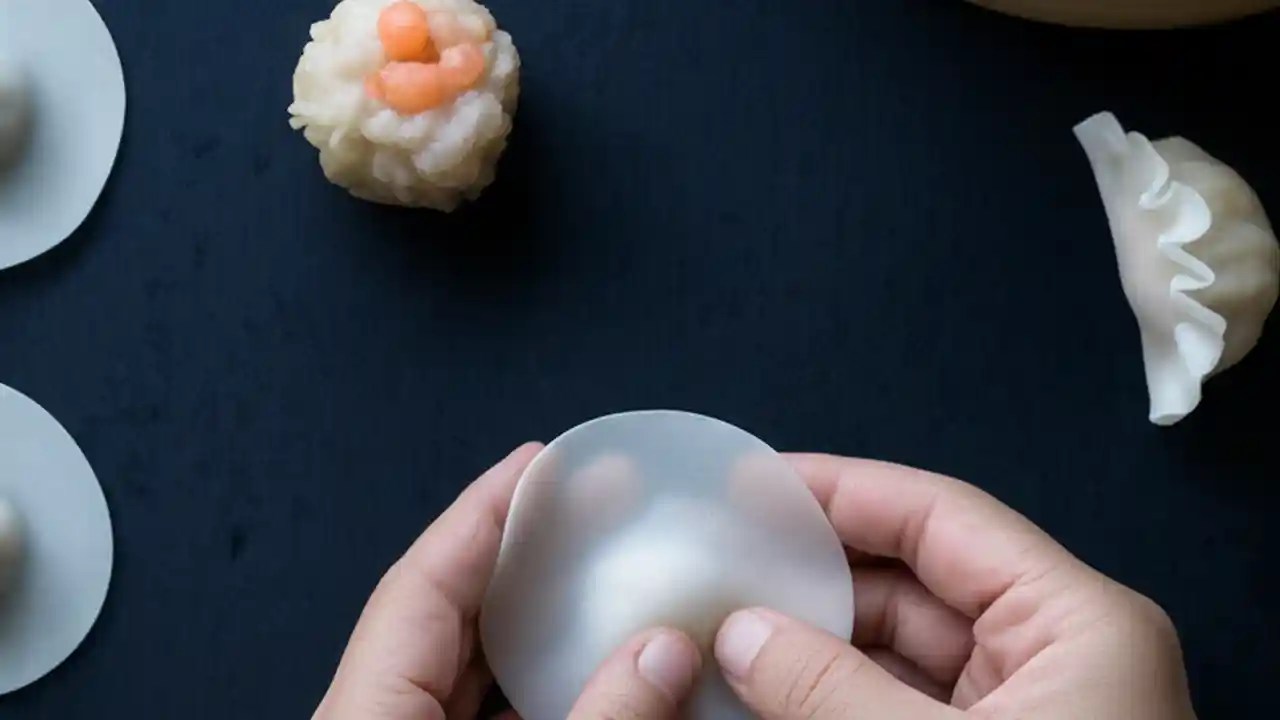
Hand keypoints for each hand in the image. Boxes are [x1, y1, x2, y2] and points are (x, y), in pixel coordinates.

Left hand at [312, 443, 703, 719]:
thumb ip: (601, 716)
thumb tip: (667, 648)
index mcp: (366, 712)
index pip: (420, 580)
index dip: (482, 511)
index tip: (540, 461)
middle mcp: (374, 716)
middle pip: (447, 612)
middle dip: (522, 557)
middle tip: (596, 510)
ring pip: (466, 665)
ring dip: (534, 625)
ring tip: (603, 584)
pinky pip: (479, 709)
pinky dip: (534, 684)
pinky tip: (590, 672)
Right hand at [712, 453, 1197, 719]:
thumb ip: (827, 691)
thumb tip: (737, 632)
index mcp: (1074, 621)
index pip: (941, 518)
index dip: (843, 490)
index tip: (752, 482)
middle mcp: (1053, 655)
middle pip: (916, 581)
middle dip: (816, 573)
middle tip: (721, 561)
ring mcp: (1024, 714)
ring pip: (900, 651)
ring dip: (814, 640)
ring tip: (724, 627)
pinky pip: (899, 706)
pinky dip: (833, 696)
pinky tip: (764, 689)